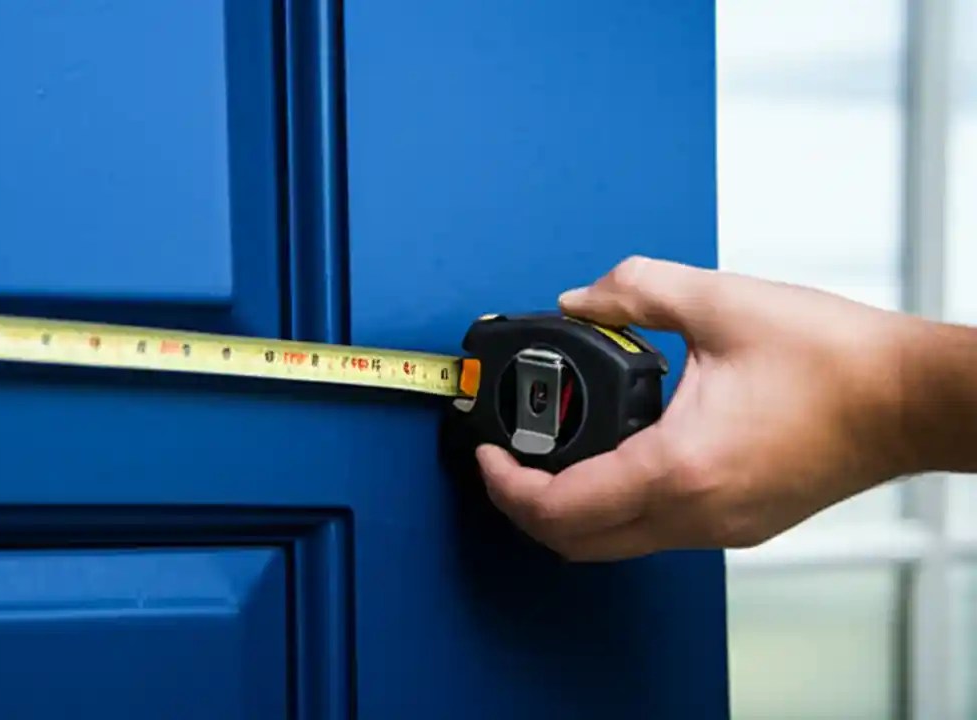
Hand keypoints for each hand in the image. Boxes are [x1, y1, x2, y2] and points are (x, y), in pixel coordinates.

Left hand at [475, 256, 922, 560]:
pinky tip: (612, 459)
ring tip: (549, 457)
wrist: (911, 399)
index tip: (485, 454)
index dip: (504, 486)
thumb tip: (581, 298)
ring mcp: (718, 529)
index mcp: (678, 467)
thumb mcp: (720, 303)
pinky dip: (613, 506)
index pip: (560, 508)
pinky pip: (652, 532)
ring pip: (613, 544)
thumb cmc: (837, 361)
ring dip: (568, 510)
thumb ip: (634, 291)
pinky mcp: (739, 525)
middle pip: (576, 543)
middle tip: (503, 462)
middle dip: (523, 507)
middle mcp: (695, 514)